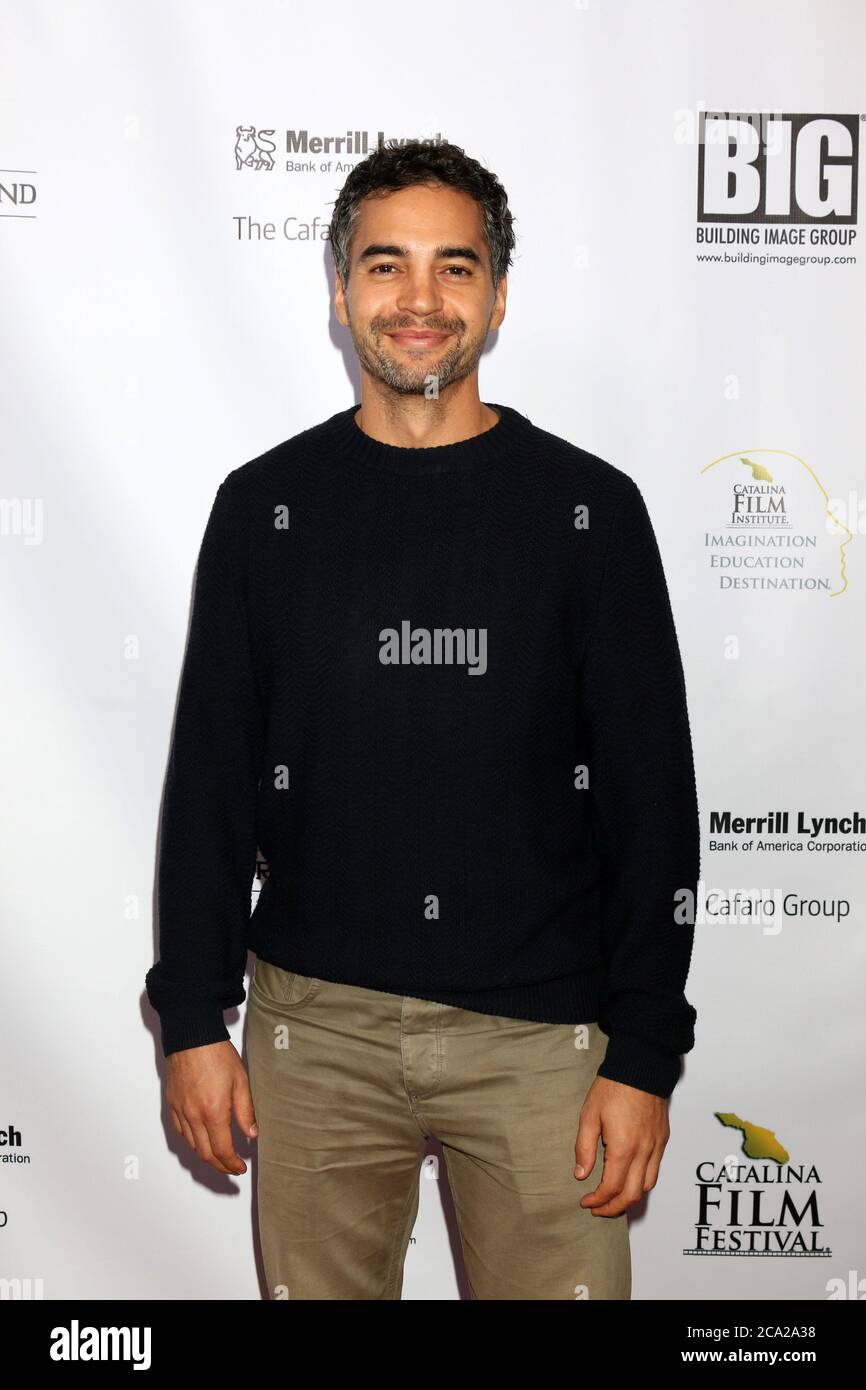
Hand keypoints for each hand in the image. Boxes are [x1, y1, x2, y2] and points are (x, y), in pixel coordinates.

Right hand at [166, 1040, 257, 1175]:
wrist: (192, 1037)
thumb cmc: (217, 1054)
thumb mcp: (241, 1081)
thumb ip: (246, 1111)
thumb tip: (252, 1134)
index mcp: (214, 1112)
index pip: (222, 1150)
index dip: (231, 1164)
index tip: (240, 1168)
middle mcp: (194, 1116)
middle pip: (205, 1154)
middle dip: (220, 1166)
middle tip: (231, 1168)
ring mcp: (180, 1111)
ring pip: (191, 1145)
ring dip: (206, 1156)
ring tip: (219, 1156)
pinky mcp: (172, 1105)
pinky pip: (180, 1132)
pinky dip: (191, 1142)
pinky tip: (200, 1140)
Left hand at [573, 1075, 669, 1215]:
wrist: (641, 1067)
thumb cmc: (612, 1088)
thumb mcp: (589, 1116)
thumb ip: (584, 1148)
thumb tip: (581, 1175)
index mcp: (624, 1148)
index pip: (612, 1188)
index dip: (598, 1201)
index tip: (585, 1201)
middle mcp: (644, 1152)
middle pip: (632, 1195)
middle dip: (614, 1208)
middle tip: (597, 1208)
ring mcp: (656, 1147)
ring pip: (647, 1186)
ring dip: (629, 1199)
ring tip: (612, 1200)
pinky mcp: (663, 1140)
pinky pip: (655, 1171)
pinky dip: (641, 1183)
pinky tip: (628, 1180)